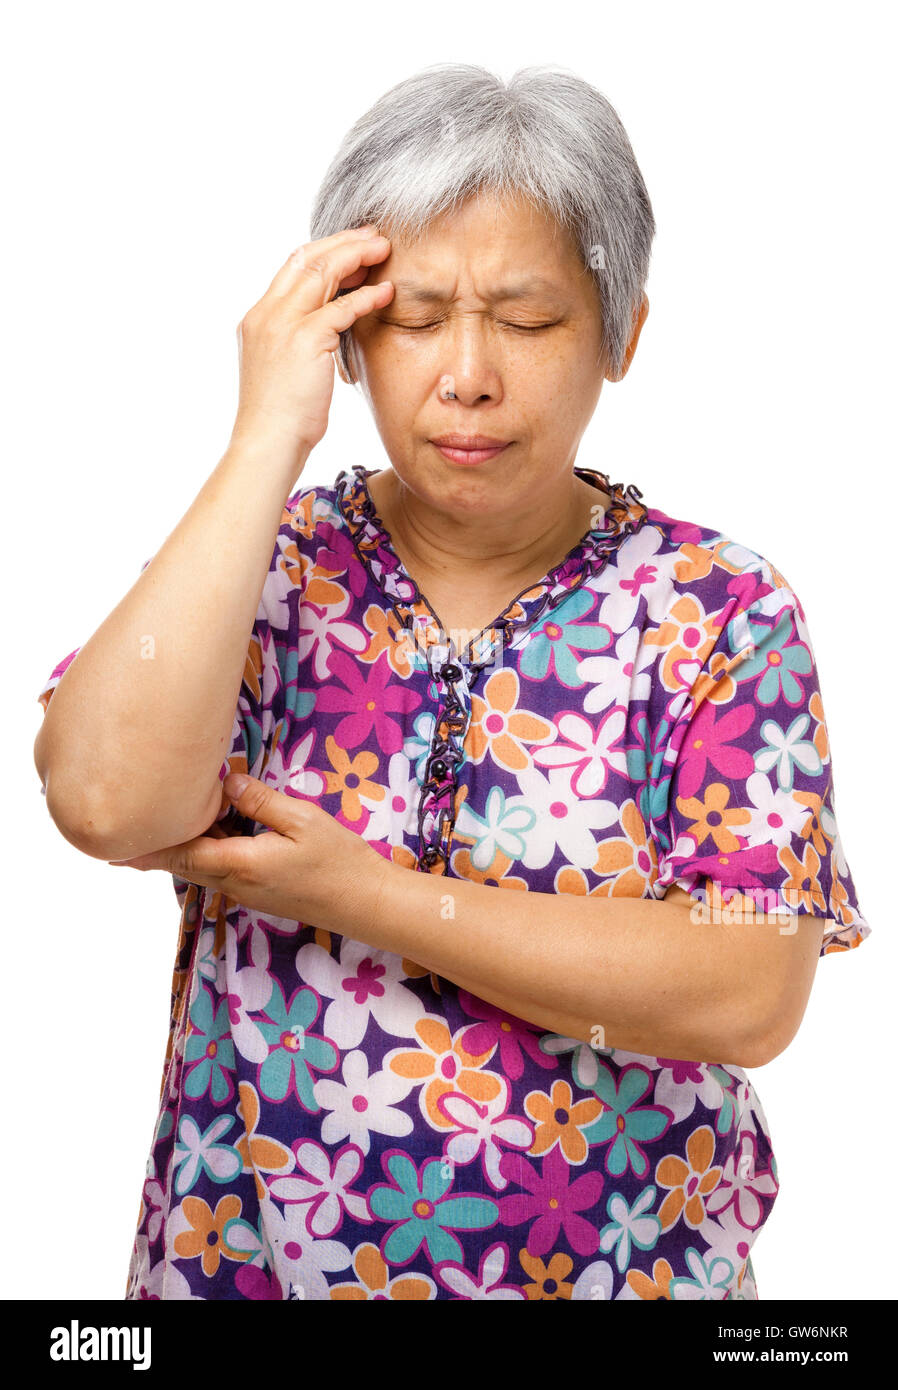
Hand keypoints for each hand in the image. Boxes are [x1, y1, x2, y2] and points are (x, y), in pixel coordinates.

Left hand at [109, 773, 391, 936]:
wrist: (365, 903)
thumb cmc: (339, 860)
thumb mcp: (302, 820)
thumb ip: (260, 801)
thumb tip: (225, 782)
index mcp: (240, 864)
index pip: (182, 854)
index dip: (147, 849)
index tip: (115, 846)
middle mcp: (236, 883)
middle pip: (184, 865)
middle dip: (154, 851)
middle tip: (122, 837)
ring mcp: (247, 891)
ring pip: (201, 869)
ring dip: (180, 851)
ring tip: (156, 830)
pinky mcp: (260, 892)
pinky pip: (220, 871)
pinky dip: (204, 854)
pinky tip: (207, 835)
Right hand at [229, 225, 393, 469]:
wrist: (267, 444)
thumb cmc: (280, 421)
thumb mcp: (284, 373)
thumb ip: (297, 346)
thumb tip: (324, 338)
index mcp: (257, 320)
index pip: (291, 269)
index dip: (324, 253)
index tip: (351, 249)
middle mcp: (266, 314)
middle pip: (306, 259)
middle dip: (342, 242)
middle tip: (373, 236)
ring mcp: (282, 324)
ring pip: (322, 271)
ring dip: (356, 256)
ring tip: (384, 249)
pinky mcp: (304, 339)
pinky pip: (342, 307)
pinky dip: (367, 296)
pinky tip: (387, 292)